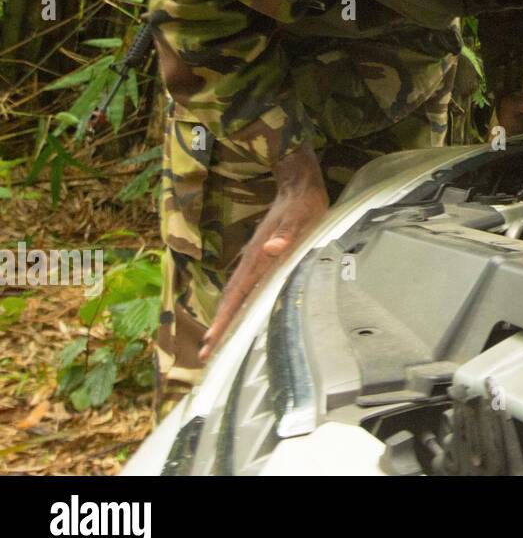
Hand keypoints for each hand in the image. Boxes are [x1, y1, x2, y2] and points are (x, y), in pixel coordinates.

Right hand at [199, 145, 329, 362]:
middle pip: (231, 298)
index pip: (238, 293)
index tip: (211, 341)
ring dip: (225, 316)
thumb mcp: (301, 216)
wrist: (297, 183)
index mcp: (259, 256)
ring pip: (235, 292)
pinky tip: (239, 312)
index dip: (225, 318)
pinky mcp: (261, 256)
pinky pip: (245, 285)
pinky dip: (237, 303)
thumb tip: (271, 248)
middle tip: (205, 354)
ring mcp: (254, 258)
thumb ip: (287, 232)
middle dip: (218, 325)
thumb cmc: (303, 203)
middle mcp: (252, 260)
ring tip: (214, 341)